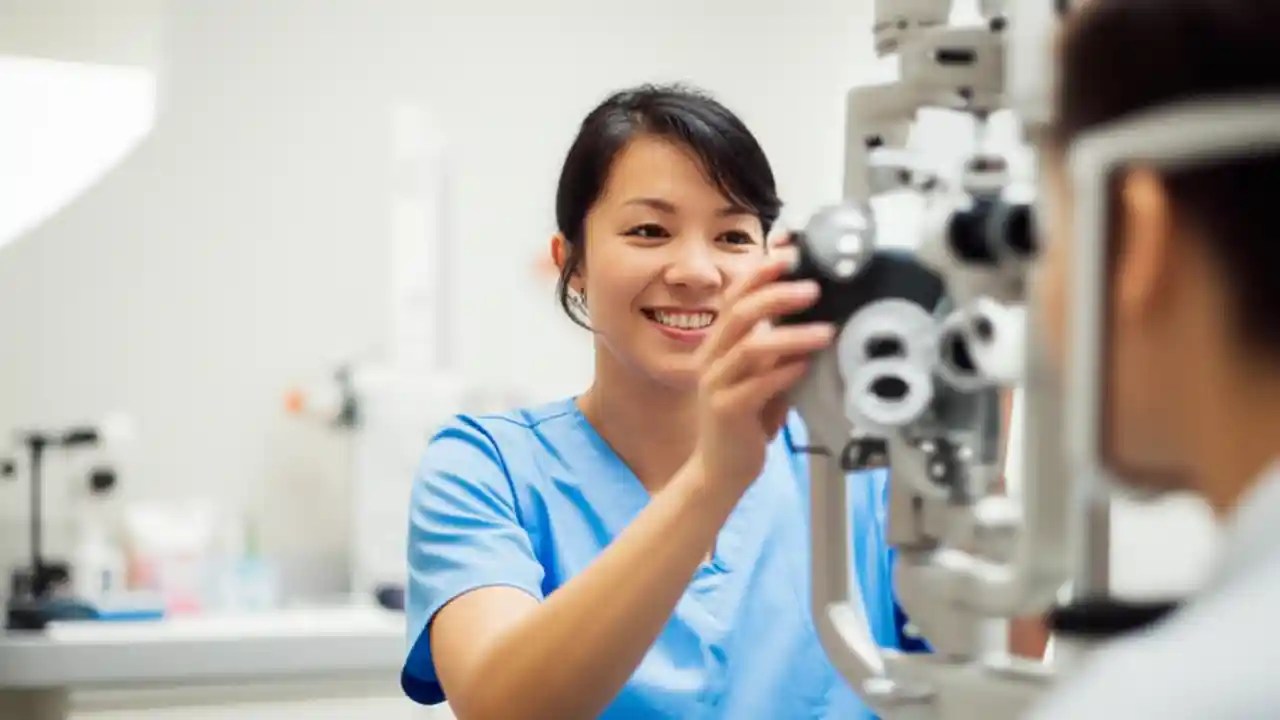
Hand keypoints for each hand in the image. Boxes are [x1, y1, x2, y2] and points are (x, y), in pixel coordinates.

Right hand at [693, 252, 834, 495]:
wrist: (721, 469)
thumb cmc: (746, 419)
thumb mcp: (761, 374)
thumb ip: (777, 347)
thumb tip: (815, 314)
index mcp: (719, 344)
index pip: (735, 296)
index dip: (760, 273)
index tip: (789, 255)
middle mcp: (712, 358)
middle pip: (740, 314)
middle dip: (778, 295)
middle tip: (813, 289)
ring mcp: (716, 384)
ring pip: (751, 348)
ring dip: (791, 336)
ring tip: (825, 331)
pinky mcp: (726, 411)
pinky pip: (756, 386)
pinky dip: (784, 373)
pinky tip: (806, 366)